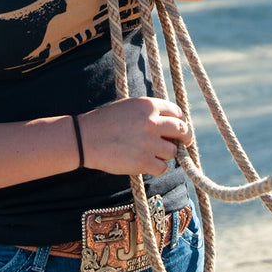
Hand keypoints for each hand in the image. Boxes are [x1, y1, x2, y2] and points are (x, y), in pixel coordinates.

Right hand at [77, 97, 192, 175]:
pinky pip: (162, 167)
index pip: (177, 112)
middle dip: (185, 137)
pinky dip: (157, 166)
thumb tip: (172, 123)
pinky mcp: (143, 162)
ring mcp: (149, 143)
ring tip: (152, 152)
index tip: (180, 128)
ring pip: (172, 151)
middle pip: (182, 130)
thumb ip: (150, 112)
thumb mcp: (129, 107)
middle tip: (184, 143)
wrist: (86, 139)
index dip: (181, 121)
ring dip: (166, 153)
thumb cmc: (106, 121)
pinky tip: (147, 163)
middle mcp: (152, 122)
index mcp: (148, 105)